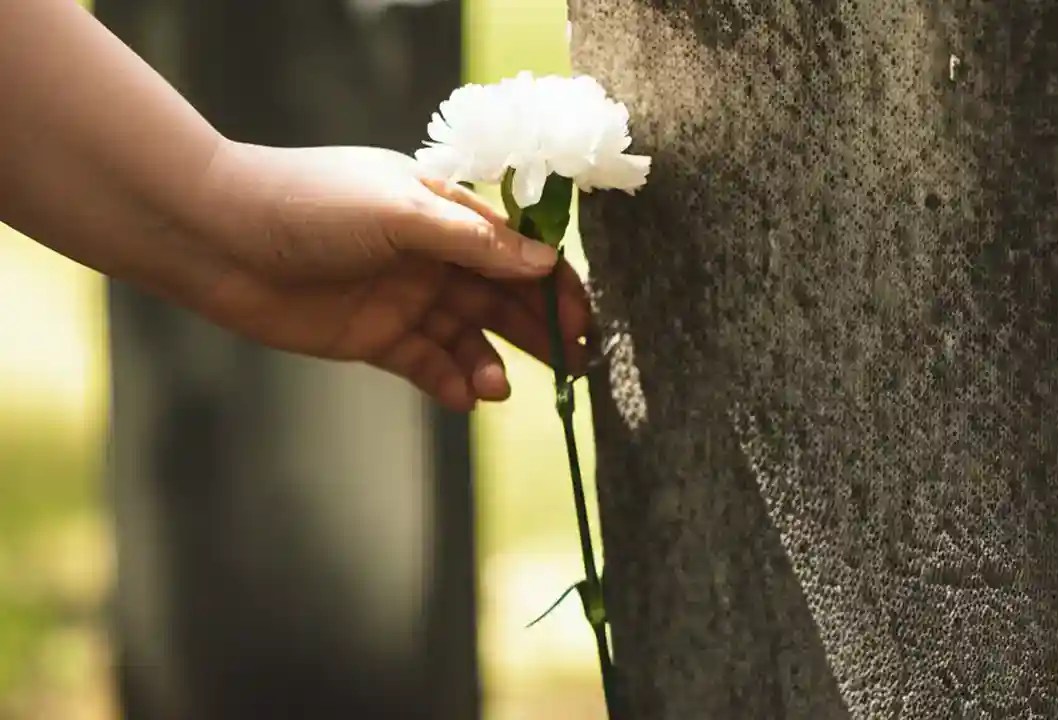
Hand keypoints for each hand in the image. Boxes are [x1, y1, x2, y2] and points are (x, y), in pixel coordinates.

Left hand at [191, 142, 591, 411]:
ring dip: (493, 363)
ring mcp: (406, 299)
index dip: (554, 285)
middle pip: (503, 298)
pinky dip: (451, 381)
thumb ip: (473, 242)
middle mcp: (433, 256)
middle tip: (576, 368)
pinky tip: (467, 396)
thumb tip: (544, 262)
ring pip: (470, 338)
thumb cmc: (310, 203)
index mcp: (445, 212)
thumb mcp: (401, 212)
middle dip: (540, 330)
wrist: (218, 237)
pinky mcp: (376, 338)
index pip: (517, 251)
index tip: (583, 322)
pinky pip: (429, 365)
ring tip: (500, 388)